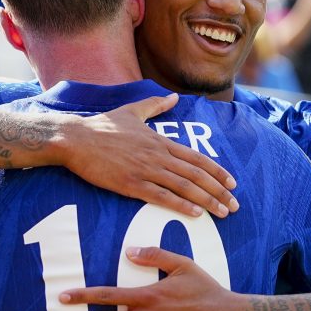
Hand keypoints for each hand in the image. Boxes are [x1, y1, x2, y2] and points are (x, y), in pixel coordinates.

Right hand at [56, 94, 237, 218]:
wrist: (76, 139)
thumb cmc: (102, 126)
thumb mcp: (133, 111)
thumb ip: (156, 105)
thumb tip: (173, 97)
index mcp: (160, 141)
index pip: (196, 158)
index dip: (217, 171)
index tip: (232, 182)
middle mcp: (158, 155)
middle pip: (197, 175)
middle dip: (219, 191)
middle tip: (235, 205)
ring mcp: (146, 170)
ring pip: (184, 187)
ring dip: (207, 200)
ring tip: (223, 212)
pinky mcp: (131, 184)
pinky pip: (162, 197)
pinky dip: (181, 205)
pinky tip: (196, 213)